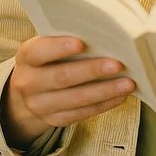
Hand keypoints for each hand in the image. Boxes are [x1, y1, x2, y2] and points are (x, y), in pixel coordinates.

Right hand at [1, 36, 135, 147]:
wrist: (27, 93)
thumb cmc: (48, 59)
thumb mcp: (47, 46)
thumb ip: (67, 39)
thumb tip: (104, 35)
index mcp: (27, 58)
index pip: (39, 51)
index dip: (59, 47)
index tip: (81, 43)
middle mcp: (29, 83)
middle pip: (62, 77)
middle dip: (92, 71)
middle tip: (118, 64)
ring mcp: (40, 105)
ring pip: (75, 99)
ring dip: (105, 91)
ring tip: (128, 83)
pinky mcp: (54, 120)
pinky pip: (81, 113)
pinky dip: (103, 104)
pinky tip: (121, 96)